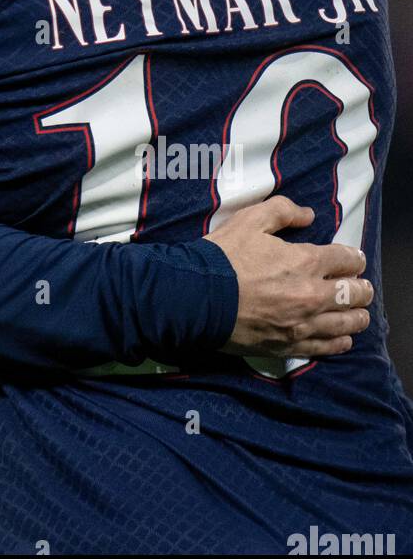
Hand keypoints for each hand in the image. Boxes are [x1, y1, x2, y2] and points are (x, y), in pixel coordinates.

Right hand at [205, 195, 371, 358]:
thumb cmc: (223, 257)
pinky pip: (327, 347)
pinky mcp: (290, 345)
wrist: (197, 297)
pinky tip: (344, 338)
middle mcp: (312, 295)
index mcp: (305, 261)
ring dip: (357, 316)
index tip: (355, 259)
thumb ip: (282, 211)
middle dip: (362, 288)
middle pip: (353, 294)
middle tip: (361, 287)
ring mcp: (303, 324)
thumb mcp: (249, 220)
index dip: (354, 257)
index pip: (346, 259)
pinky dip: (340, 342)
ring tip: (359, 313)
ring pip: (347, 323)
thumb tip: (308, 215)